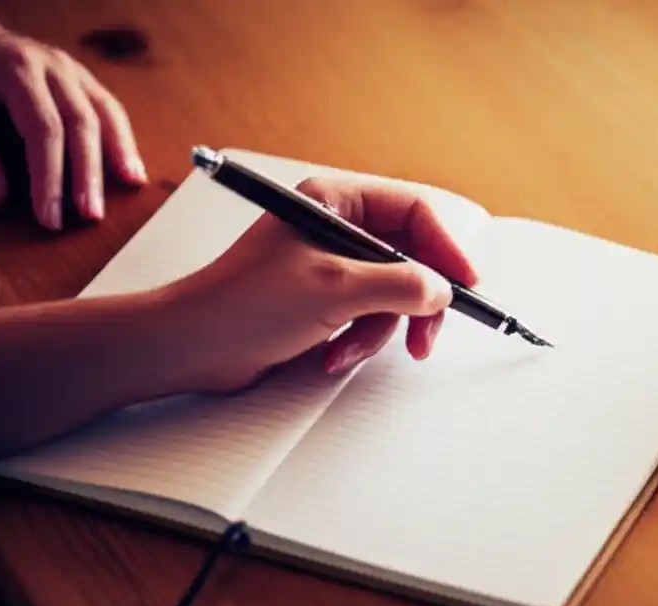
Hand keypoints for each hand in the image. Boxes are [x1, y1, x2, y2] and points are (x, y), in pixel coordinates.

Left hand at [0, 13, 145, 228]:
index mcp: (16, 70)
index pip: (42, 127)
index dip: (49, 175)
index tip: (49, 216)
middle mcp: (53, 66)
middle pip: (81, 122)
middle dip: (88, 173)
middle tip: (91, 215)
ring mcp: (75, 71)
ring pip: (106, 113)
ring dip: (119, 155)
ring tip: (130, 188)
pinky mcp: (87, 81)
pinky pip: (112, 111)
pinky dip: (125, 143)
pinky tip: (133, 172)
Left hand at [159, 177, 478, 392]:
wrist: (193, 345)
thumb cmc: (245, 304)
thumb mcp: (335, 289)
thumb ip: (399, 286)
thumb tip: (441, 291)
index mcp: (334, 200)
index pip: (413, 212)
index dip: (445, 248)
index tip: (465, 285)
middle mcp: (335, 225)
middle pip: (409, 257)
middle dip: (416, 302)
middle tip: (425, 335)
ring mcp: (330, 264)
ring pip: (391, 293)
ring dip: (380, 329)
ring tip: (350, 349)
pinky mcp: (323, 298)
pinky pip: (367, 315)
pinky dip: (358, 339)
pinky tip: (332, 354)